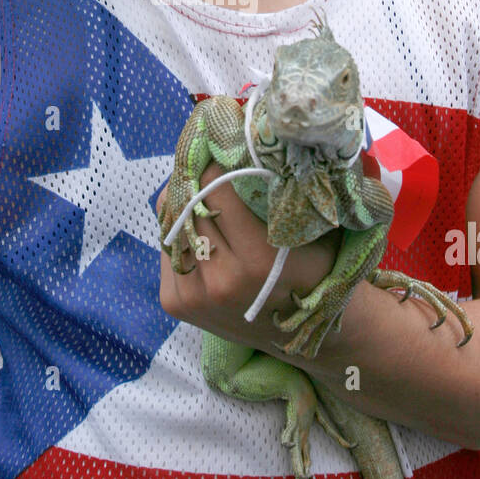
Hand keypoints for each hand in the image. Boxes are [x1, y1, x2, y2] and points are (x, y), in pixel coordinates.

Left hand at [157, 161, 341, 356]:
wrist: (299, 335)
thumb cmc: (312, 269)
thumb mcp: (308, 229)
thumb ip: (277, 192)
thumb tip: (238, 143)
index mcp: (258, 260)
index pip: (218, 185)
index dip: (223, 161)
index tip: (229, 149)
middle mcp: (221, 281)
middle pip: (190, 200)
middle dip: (202, 176)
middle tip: (215, 161)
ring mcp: (193, 295)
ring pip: (172, 220)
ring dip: (187, 199)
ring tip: (206, 189)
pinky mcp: (175, 303)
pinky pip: (166, 245)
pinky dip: (180, 228)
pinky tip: (200, 224)